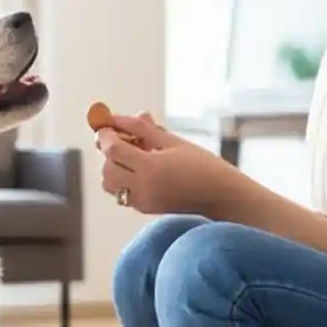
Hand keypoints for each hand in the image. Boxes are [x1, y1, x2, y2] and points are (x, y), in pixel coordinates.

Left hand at [95, 112, 255, 216]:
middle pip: (107, 168)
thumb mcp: (173, 141)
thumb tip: (119, 117)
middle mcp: (143, 188)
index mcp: (151, 168)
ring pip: (109, 184)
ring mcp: (143, 201)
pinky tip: (138, 169)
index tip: (106, 126)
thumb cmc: (203, 165)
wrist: (220, 195)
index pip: (113, 151)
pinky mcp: (145, 209)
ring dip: (112, 167)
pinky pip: (120, 193)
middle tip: (120, 138)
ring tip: (131, 155)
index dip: (106, 136)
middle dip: (108, 152)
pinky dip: (121, 179)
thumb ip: (144, 129)